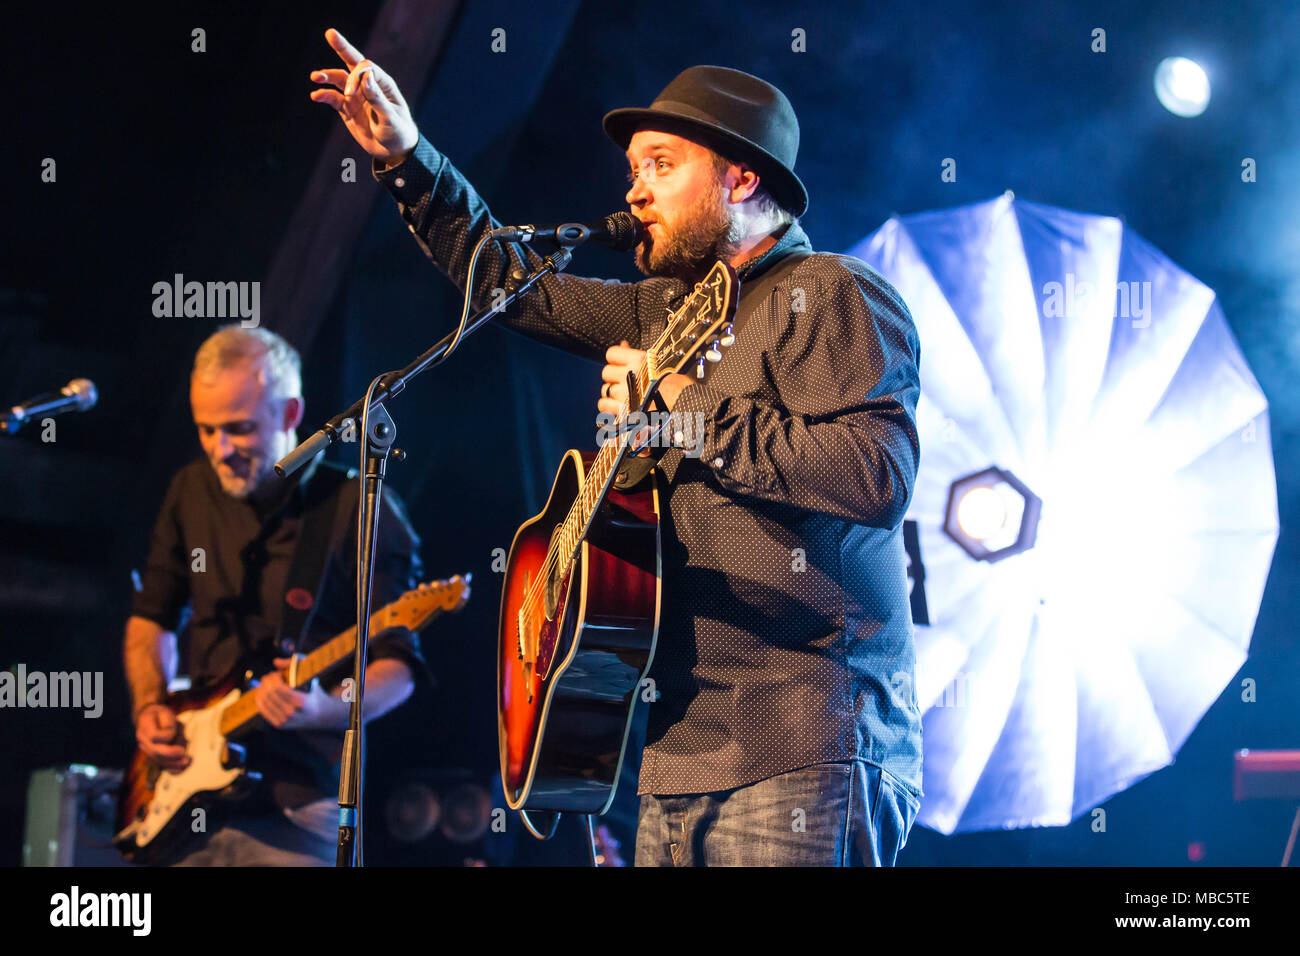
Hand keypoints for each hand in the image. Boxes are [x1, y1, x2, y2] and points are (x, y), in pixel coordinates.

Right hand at [136, 704, 188, 771]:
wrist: (149, 718)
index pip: (155, 736)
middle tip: (185, 757)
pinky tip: (181, 769)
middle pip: (156, 752)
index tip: (177, 737)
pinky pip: (161, 765)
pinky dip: (171, 768)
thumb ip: (168, 725)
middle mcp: (143, 740)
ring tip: (187, 761)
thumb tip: (170, 738)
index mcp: (145, 726)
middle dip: (172, 755)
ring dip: (174, 763)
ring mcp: (147, 750)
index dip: (166, 739)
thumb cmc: (160, 715)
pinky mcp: (153, 755)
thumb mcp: (165, 713)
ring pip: (159, 760)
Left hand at [254, 660, 348, 730]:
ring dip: (261, 690)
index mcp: (301, 701)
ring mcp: (285, 721)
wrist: (321, 714)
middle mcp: (292, 713)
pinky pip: (263, 710)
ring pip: (264, 702)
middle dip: (266, 682)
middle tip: (269, 677)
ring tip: (266, 684)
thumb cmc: (314, 693)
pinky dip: (259, 700)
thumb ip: (293, 666)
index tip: (276, 673)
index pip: (277, 688)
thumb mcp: (310, 677)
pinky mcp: (279, 725)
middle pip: (269, 694)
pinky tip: (261, 692)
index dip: (273, 678)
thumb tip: (275, 662)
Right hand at [309, 28, 418, 164]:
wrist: (394, 152)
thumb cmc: (398, 132)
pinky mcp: (347, 108)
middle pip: (353, 63)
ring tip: (315, 77)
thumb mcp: (390, 118)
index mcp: (382, 84)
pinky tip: (316, 96)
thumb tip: (366, 76)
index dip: (356, 76)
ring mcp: (356, 96)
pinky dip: (324, 95)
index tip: (351, 93)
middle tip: (330, 33)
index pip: (366, 68)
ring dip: (327, 76)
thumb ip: (377, 98)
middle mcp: (368, 86)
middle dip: (342, 48)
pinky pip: (333, 98)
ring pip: (339, 80)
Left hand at [598, 342, 692, 415]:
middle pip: (607, 373)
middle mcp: (630, 376)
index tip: (620, 364)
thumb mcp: (661, 363)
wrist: (686, 407)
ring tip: (624, 397)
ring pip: (605, 390)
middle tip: (624, 382)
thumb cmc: (679, 386)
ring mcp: (625, 394)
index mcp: (639, 361)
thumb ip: (638, 355)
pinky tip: (619, 407)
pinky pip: (605, 406)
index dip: (615, 359)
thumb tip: (623, 344)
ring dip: (613, 394)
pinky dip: (610, 407)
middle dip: (614, 378)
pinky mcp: (623, 410)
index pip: (612, 354)